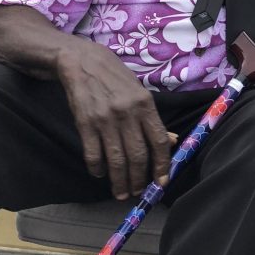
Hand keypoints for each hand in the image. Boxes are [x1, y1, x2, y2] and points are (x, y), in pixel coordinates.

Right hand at [55, 43, 173, 199]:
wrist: (83, 62)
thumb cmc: (116, 78)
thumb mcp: (140, 93)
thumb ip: (153, 119)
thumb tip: (171, 142)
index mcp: (145, 104)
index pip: (158, 141)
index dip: (162, 165)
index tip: (162, 182)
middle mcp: (127, 113)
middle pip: (137, 156)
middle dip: (139, 180)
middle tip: (137, 192)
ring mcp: (105, 119)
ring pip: (116, 160)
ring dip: (120, 182)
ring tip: (121, 192)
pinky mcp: (85, 123)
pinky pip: (93, 155)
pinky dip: (97, 169)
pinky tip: (101, 174)